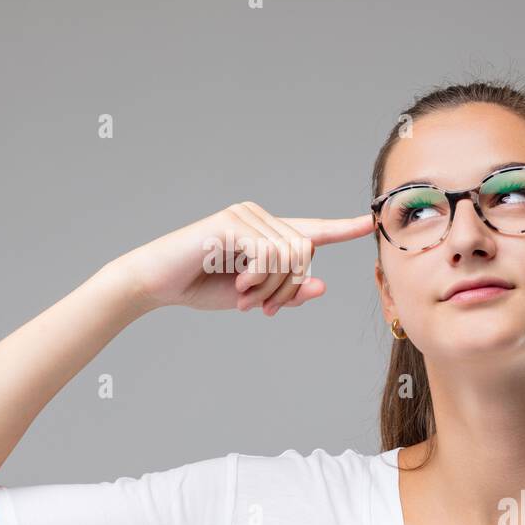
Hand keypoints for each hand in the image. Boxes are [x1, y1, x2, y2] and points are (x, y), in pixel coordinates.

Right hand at [112, 201, 375, 314]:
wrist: (156, 284)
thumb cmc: (199, 287)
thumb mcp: (252, 297)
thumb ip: (286, 293)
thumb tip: (321, 287)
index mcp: (266, 232)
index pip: (311, 230)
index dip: (342, 228)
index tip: (369, 222)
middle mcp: (259, 217)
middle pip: (304, 254)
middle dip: (287, 289)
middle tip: (261, 307)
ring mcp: (245, 216)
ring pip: (289, 256)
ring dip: (271, 287)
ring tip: (245, 297)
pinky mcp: (231, 223)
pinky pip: (268, 254)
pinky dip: (258, 278)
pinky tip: (238, 285)